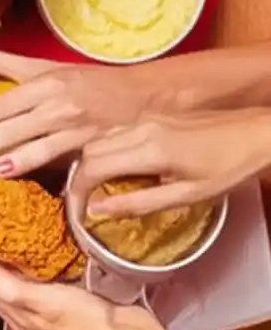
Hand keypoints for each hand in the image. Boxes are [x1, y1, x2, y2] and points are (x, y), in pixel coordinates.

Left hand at [0, 39, 148, 176]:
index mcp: (44, 82)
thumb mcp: (43, 66)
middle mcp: (56, 104)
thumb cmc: (86, 81)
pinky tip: (4, 173)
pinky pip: (50, 159)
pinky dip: (26, 166)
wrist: (140, 95)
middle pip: (9, 128)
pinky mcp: (86, 145)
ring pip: (28, 148)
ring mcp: (73, 127)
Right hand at [67, 113, 270, 217]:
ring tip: (99, 188)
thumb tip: (97, 212)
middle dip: (79, 179)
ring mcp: (147, 119)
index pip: (91, 169)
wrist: (260, 132)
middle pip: (88, 151)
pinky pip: (115, 132)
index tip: (77, 213)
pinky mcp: (154, 116)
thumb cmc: (230, 167)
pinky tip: (118, 168)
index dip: (77, 194)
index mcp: (149, 149)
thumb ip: (138, 204)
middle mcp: (141, 128)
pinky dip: (105, 151)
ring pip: (99, 139)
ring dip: (91, 164)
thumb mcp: (187, 196)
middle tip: (85, 203)